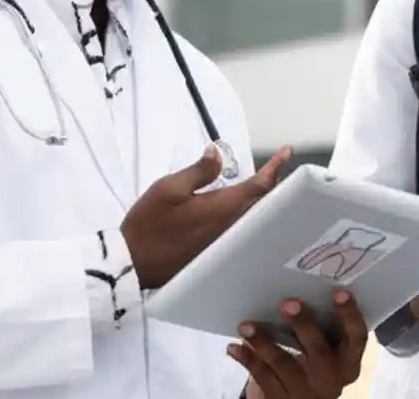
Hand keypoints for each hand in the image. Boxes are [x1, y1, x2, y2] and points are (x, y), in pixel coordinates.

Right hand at [121, 145, 290, 288]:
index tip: (286, 153)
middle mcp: (231, 228)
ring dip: (262, 202)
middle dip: (271, 185)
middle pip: (261, 204)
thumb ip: (198, 171)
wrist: (132, 264)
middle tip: (276, 167)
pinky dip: (248, 217)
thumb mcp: (168, 189)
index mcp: (222, 209)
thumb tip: (218, 153)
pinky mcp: (217, 253)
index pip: (258, 187)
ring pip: (253, 219)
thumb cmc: (148, 223)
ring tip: (265, 184)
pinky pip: (242, 232)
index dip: (274, 169)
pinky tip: (245, 210)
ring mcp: (226, 244)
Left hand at [230, 291, 368, 398]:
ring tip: (246, 326)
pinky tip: (235, 347)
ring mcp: (305, 392)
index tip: (338, 293)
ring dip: (264, 343)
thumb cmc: (318, 365)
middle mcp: (331, 380)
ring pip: (284, 364)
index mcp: (349, 363)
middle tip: (288, 303)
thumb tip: (300, 287)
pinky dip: (248, 360)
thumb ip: (324, 329)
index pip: (357, 338)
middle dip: (304, 326)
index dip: (349, 316)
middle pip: (319, 351)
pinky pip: (262, 378)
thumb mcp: (329, 352)